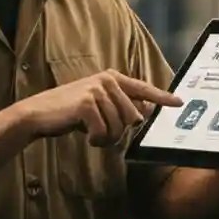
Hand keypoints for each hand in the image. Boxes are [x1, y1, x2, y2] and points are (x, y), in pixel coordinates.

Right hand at [18, 70, 181, 147]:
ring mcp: (97, 89)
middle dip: (120, 132)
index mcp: (112, 78)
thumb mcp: (97, 106)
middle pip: (133, 116)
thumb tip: (142, 114)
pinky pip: (104, 131)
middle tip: (101, 134)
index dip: (162, 97)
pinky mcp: (87, 103)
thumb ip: (119, 106)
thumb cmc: (69, 113)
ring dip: (106, 138)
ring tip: (91, 134)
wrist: (39, 114)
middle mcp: (108, 80)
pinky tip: (85, 135)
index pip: (143, 88)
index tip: (179, 102)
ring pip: (120, 126)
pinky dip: (96, 139)